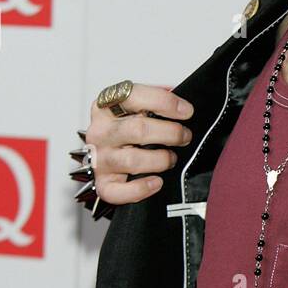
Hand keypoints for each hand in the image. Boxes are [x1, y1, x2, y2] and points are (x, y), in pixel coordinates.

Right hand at [84, 84, 194, 205]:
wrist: (106, 154)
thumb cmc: (127, 127)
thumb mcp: (138, 106)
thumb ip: (156, 99)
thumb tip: (184, 100)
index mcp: (106, 105)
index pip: (133, 96)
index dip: (165, 102)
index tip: (187, 111)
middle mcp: (100, 131)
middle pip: (138, 129)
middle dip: (171, 133)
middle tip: (185, 136)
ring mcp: (99, 158)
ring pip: (133, 160)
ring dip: (161, 160)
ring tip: (171, 158)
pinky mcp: (102, 183)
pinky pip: (118, 192)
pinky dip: (141, 189)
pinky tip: (156, 182)